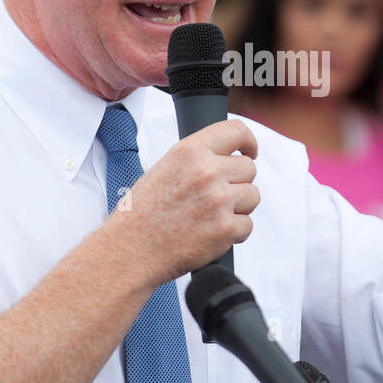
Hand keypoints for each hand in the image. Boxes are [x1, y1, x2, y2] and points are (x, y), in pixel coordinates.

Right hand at [105, 119, 259, 284]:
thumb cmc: (142, 213)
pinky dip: (234, 233)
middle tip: (215, 197)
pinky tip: (210, 234)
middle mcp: (206, 172)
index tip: (249, 151)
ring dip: (238, 207)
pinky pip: (247, 225)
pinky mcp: (225, 229)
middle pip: (249, 168)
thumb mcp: (165, 168)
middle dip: (237, 183)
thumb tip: (228, 156)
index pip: (236, 131)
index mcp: (190, 151)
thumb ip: (198, 158)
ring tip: (210, 216)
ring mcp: (218, 201)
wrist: (130, 250)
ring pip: (253, 196)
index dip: (248, 142)